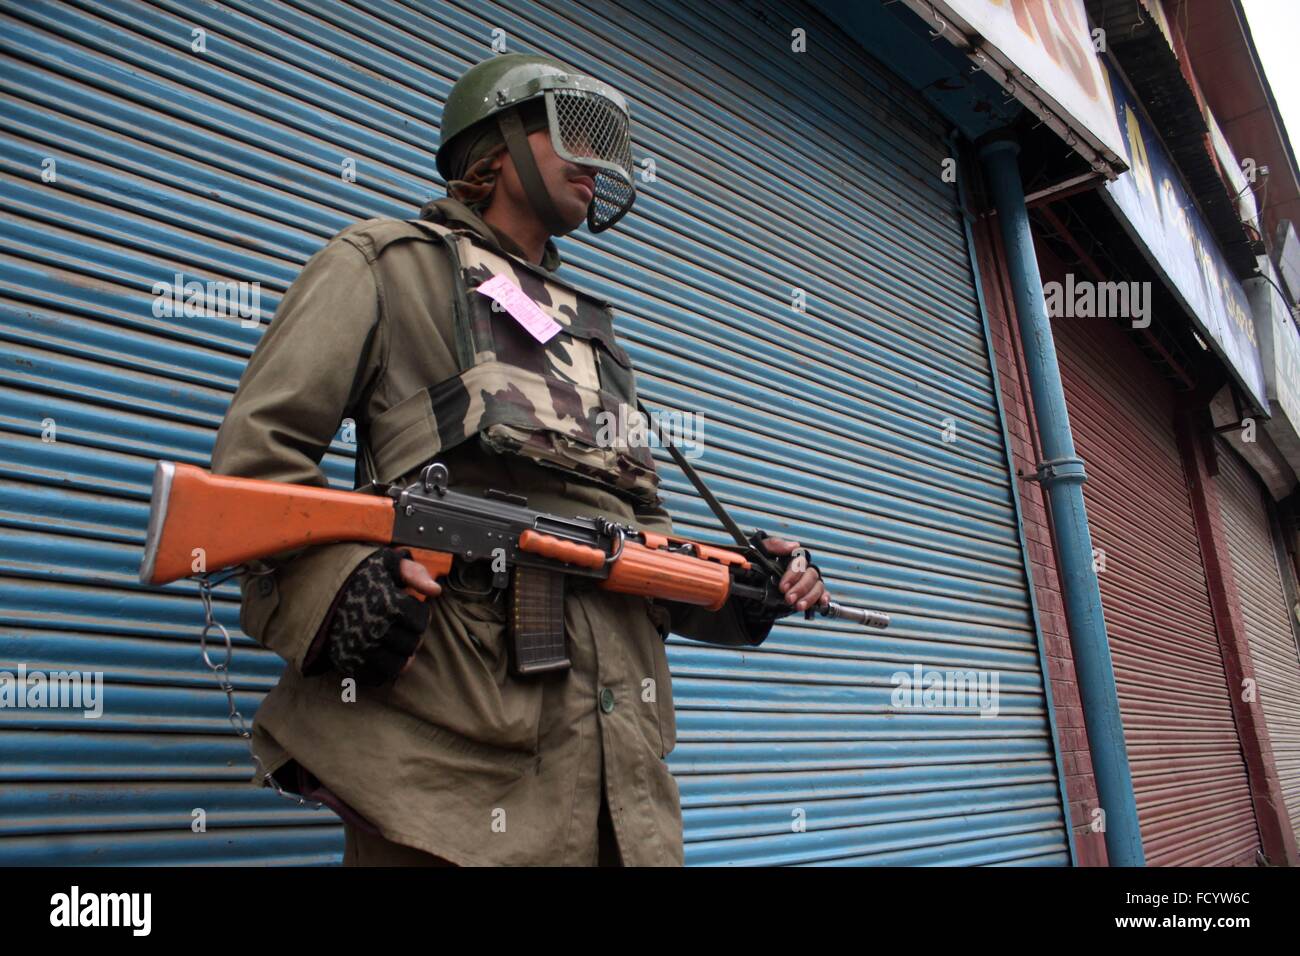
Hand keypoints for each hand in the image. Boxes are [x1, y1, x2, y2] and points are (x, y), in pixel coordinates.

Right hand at [326, 548, 433, 684]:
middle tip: (399, 623)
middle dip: (410, 634)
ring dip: (400, 653)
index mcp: (388, 605)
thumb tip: (435, 591)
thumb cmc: (358, 574)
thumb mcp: (387, 562)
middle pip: (411, 644)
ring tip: (392, 638)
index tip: (407, 605)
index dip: (418, 613)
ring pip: (398, 665)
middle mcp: (375, 631)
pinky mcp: (348, 663)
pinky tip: (380, 652)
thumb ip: (414, 573)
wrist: (316, 591)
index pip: (421, 621)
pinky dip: (383, 668)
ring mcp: (360, 650)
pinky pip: (377, 677)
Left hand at [760, 537, 829, 612]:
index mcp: (793, 559)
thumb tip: (793, 546)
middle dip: (800, 588)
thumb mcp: (761, 551)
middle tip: (789, 598)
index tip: (783, 587)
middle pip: (810, 575)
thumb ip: (774, 545)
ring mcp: (808, 582)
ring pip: (817, 586)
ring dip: (810, 597)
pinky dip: (824, 598)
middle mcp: (803, 570)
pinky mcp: (810, 594)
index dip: (793, 575)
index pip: (800, 563)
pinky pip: (823, 594)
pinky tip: (821, 603)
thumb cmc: (757, 565)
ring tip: (798, 606)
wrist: (751, 584)